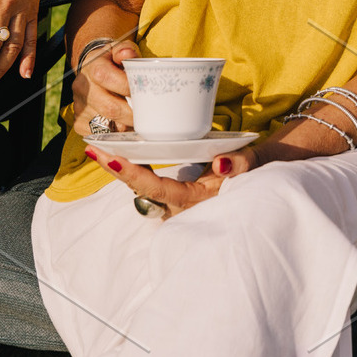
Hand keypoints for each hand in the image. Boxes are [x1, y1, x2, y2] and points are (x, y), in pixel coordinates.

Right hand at [69, 37, 139, 132]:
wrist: (91, 68)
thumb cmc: (112, 60)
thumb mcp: (119, 50)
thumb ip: (126, 50)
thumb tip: (128, 54)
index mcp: (93, 67)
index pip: (108, 78)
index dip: (129, 88)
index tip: (145, 93)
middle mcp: (82, 88)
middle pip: (110, 108)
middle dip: (133, 114)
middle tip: (148, 116)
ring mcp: (79, 107)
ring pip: (107, 125)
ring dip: (126, 126)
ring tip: (138, 121)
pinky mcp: (79, 123)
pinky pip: (100, 135)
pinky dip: (116, 133)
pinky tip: (124, 125)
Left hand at [83, 145, 263, 218]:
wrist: (262, 188)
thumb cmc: (254, 176)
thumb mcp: (251, 166)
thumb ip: (239, 164)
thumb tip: (218, 165)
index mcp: (192, 201)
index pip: (155, 187)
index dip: (131, 173)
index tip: (110, 159)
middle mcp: (178, 208)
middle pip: (139, 188)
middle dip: (116, 168)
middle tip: (93, 148)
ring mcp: (174, 204)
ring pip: (141, 187)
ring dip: (122, 168)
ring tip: (100, 148)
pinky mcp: (173, 197)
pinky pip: (148, 184)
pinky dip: (133, 168)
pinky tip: (118, 153)